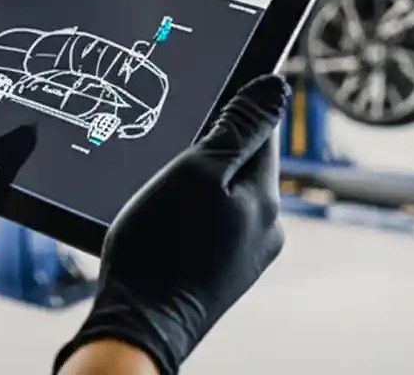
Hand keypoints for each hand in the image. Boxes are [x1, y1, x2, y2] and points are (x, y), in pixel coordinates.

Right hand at [54, 74, 289, 374]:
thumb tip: (276, 86)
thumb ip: (238, 129)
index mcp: (266, 199)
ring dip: (194, 189)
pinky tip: (160, 229)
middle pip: (241, 165)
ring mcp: (245, 256)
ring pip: (223, 197)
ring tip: (158, 203)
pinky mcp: (221, 276)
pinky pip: (211, 227)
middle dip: (206, 155)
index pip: (262, 131)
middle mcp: (266, 229)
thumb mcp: (196, 172)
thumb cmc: (160, 248)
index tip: (196, 111)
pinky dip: (187, 219)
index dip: (231, 112)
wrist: (137, 327)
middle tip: (165, 163)